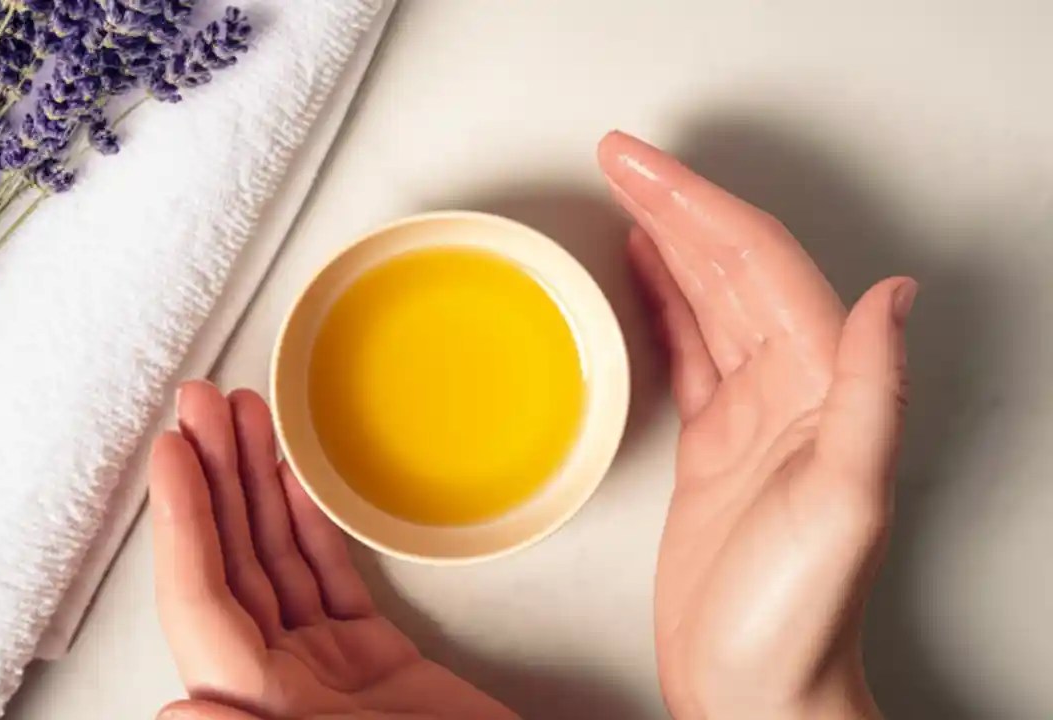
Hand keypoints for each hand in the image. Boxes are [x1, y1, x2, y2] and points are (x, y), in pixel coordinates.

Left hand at [149, 382, 516, 719]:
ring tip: (243, 417)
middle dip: (214, 477)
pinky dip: (308, 523)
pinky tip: (292, 476)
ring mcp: (323, 670)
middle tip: (201, 404)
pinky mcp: (370, 660)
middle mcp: (277, 685)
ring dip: (256, 486)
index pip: (201, 600)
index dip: (182, 520)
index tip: (173, 451)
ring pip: (275, 561)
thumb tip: (175, 708)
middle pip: (230, 564)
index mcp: (258, 706)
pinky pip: (326, 577)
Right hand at [599, 132, 912, 718]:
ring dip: (669, 244)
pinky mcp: (713, 448)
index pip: (757, 268)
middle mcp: (792, 391)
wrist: (755, 692)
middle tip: (618, 159)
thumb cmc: (796, 618)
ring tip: (626, 198)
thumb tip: (892, 295)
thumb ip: (870, 395)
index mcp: (821, 389)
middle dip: (675, 206)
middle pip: (729, 270)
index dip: (698, 206)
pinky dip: (664, 307)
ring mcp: (751, 418)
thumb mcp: (844, 505)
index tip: (642, 167)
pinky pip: (689, 353)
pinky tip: (642, 280)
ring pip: (707, 302)